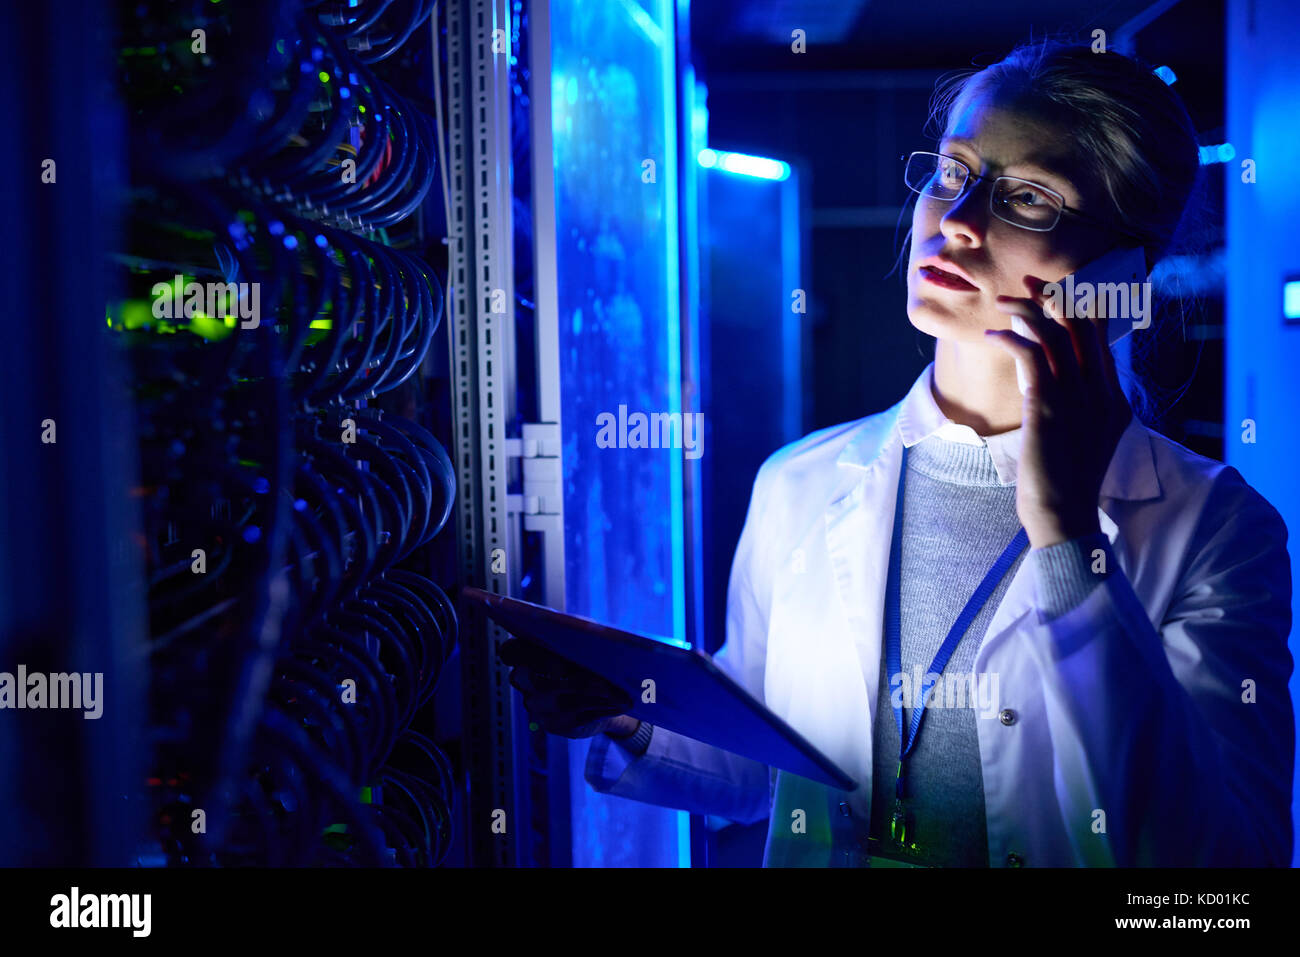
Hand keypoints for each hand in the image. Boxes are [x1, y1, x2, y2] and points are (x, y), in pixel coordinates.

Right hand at [497, 638, 637, 738]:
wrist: (597, 687)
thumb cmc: (586, 654)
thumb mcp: (584, 640)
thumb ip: (582, 639)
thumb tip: (602, 643)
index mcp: (525, 653)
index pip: (509, 652)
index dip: (531, 656)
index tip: (562, 658)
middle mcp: (525, 681)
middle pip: (538, 683)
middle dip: (574, 682)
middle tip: (603, 682)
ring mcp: (536, 706)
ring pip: (562, 702)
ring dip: (595, 697)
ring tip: (621, 693)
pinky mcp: (553, 725)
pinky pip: (576, 718)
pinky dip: (602, 710)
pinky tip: (620, 703)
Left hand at [984, 276, 1133, 548]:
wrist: (1065, 517)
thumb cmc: (1065, 484)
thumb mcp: (1083, 441)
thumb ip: (1079, 408)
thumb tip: (1051, 380)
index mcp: (1115, 401)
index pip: (1102, 341)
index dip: (1079, 310)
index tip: (1057, 292)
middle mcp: (1101, 394)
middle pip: (1081, 328)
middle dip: (1054, 298)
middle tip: (1029, 282)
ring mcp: (1077, 399)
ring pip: (1054, 335)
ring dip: (1027, 311)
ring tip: (1004, 303)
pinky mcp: (1047, 407)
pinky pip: (1031, 355)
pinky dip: (1011, 338)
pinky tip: (994, 337)